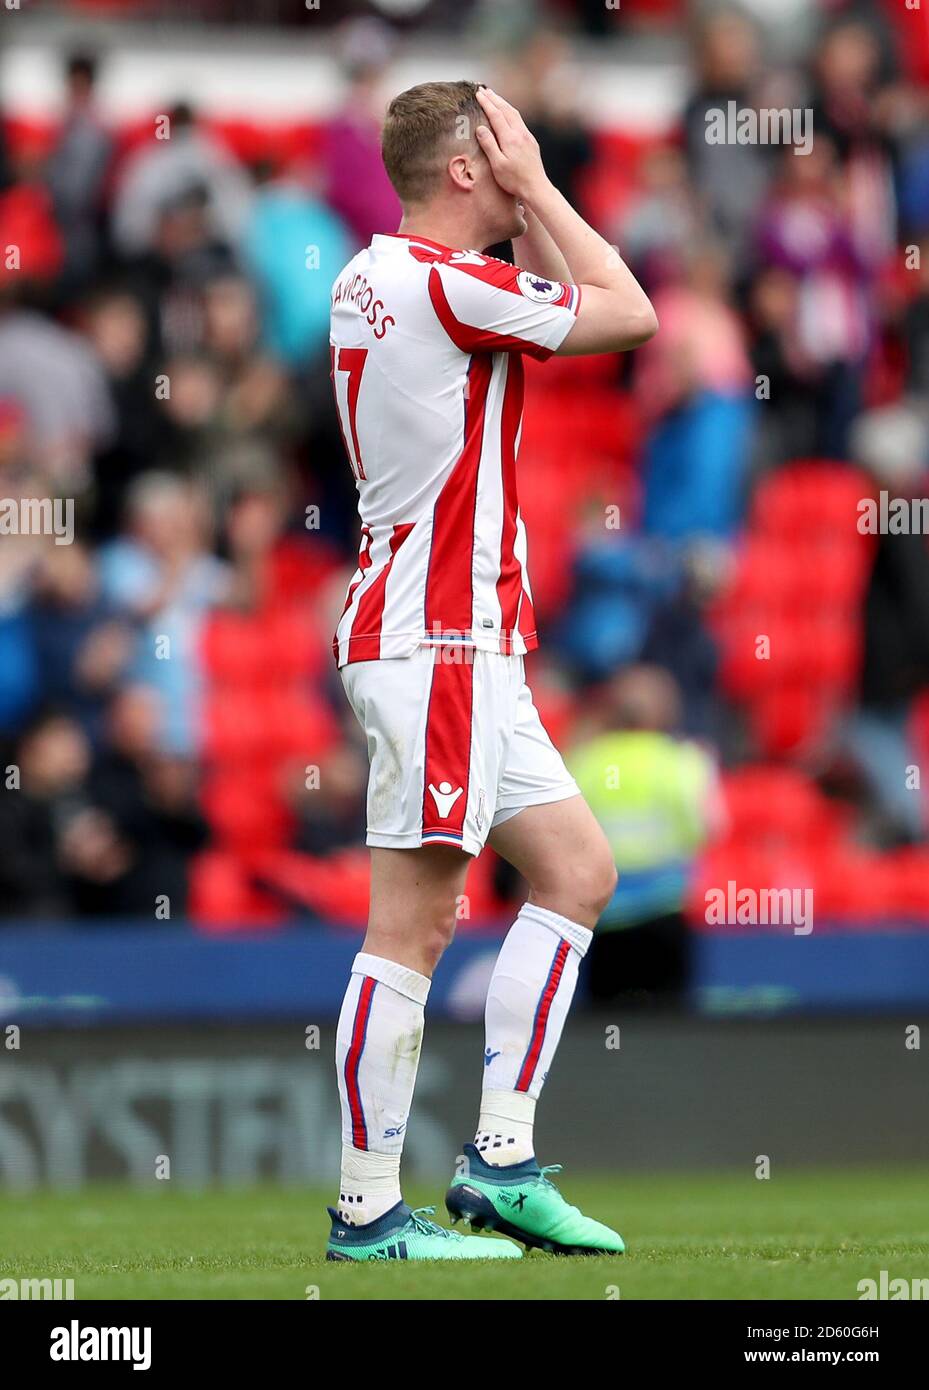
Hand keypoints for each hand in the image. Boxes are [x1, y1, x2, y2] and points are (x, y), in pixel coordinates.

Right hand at [474, 86, 547, 200]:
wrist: (536, 187)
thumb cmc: (515, 180)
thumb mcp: (497, 165)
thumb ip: (489, 145)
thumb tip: (480, 128)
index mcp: (510, 138)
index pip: (496, 115)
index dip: (486, 103)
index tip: (478, 94)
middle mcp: (520, 133)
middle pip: (506, 110)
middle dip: (494, 98)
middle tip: (483, 90)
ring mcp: (527, 136)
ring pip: (514, 114)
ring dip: (503, 103)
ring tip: (494, 97)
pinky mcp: (531, 142)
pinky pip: (519, 121)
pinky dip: (511, 112)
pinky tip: (508, 114)